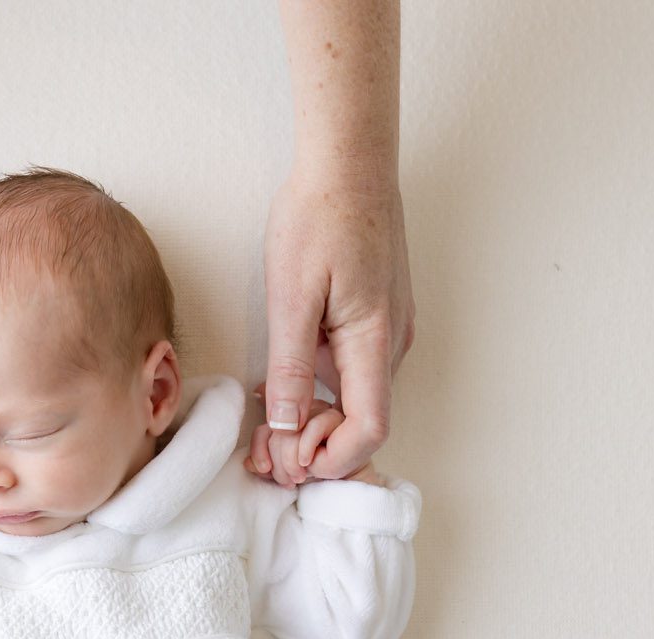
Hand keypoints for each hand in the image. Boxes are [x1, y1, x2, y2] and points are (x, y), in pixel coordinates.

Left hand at [260, 167, 414, 486]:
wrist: (349, 162)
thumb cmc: (319, 216)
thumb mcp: (291, 292)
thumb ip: (290, 363)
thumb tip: (285, 423)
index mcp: (373, 340)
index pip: (370, 429)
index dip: (333, 459)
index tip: (289, 460)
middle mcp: (391, 343)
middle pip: (362, 423)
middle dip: (315, 447)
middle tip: (263, 450)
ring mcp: (388, 331)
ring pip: (356, 400)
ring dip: (315, 421)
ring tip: (264, 423)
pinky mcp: (377, 319)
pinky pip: (352, 373)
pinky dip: (321, 392)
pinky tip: (281, 383)